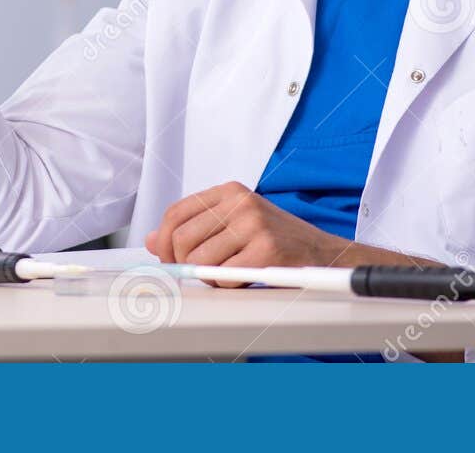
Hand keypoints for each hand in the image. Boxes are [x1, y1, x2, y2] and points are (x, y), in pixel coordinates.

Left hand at [144, 181, 347, 286]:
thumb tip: (151, 240)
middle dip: (182, 262)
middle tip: (198, 273)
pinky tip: (242, 278)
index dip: (163, 239)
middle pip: (182, 237)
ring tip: (227, 275)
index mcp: (229, 191)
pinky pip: (224, 275)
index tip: (166, 257)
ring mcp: (253, 224)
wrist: (324, 254)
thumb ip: (195, 228)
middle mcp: (240, 202)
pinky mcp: (266, 249)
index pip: (176, 212)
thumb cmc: (277, 240)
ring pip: (200, 259)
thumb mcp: (234, 224)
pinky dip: (226, 284)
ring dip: (207, 277)